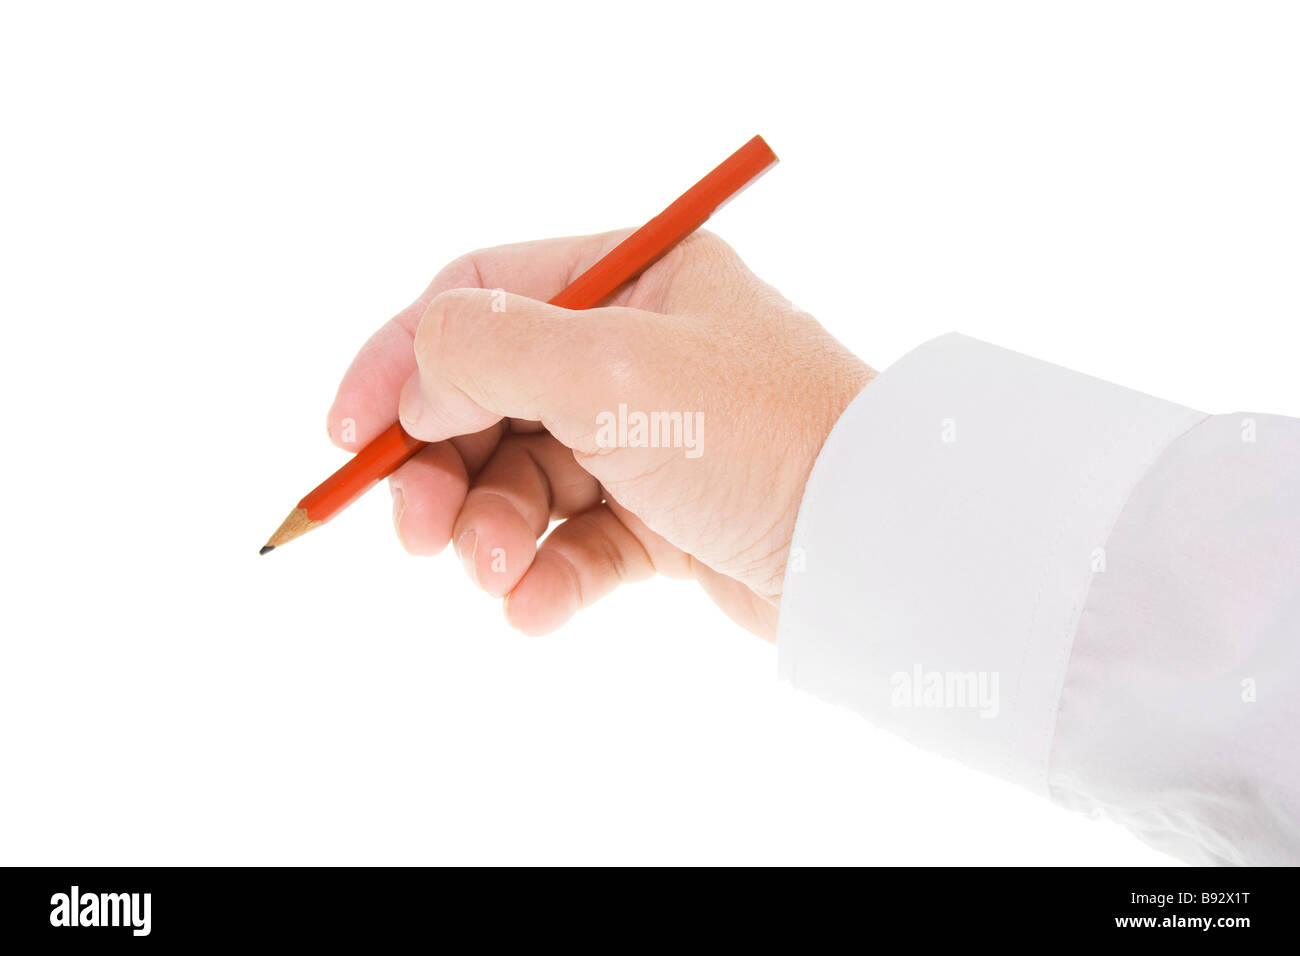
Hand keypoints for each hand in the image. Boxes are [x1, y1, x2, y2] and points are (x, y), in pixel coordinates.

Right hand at [327, 231, 872, 638]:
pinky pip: (578, 542)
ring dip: (494, 531)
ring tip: (499, 575)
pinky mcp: (667, 518)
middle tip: (416, 536)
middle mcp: (638, 350)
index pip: (482, 297)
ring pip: (526, 478)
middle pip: (490, 398)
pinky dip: (548, 578)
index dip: (401, 360)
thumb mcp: (611, 369)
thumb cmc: (761, 434)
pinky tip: (537, 612)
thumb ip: (487, 353)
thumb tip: (412, 383)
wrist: (875, 549)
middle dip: (441, 469)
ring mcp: (652, 437)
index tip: (348, 434)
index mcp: (634, 279)